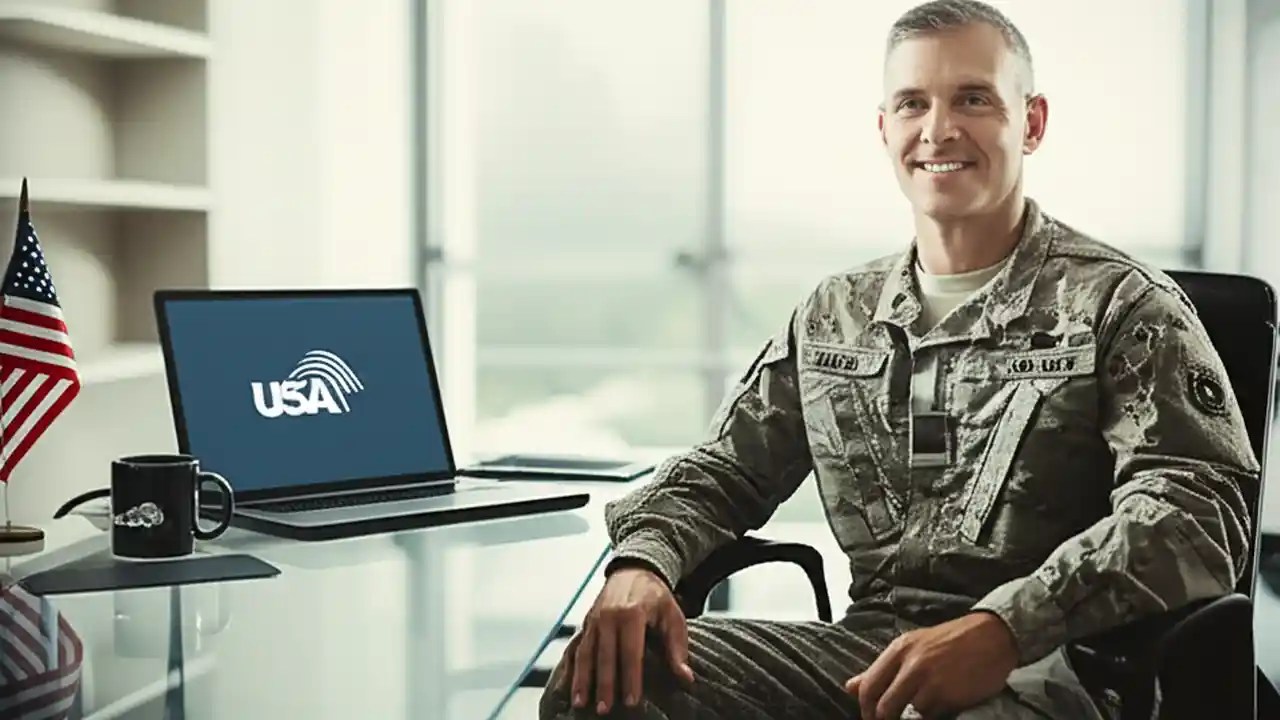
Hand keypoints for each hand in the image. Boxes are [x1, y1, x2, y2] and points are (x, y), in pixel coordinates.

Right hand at [553, 566, 695, 714]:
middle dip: (604, 684)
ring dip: (582, 679)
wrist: (633, 571)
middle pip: (605, 656)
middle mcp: (608, 616)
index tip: (632, 701)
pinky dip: (571, 667)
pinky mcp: (585, 623)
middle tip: (604, 709)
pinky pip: (575, 647)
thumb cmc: (656, 597)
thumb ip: (677, 649)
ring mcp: (593, 619)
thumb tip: (686, 678)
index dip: (631, 678)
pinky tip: (568, 686)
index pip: (631, 652)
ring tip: (580, 703)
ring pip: (585, 653)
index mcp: (632, 613)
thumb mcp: (673, 617)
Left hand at [844, 611, 1017, 719]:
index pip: (868, 687)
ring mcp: (929, 680)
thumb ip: (882, 668)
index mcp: (898, 650)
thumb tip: (850, 687)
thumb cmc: (952, 640)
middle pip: (883, 707)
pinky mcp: (948, 695)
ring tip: (923, 709)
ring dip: (912, 718)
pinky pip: (931, 716)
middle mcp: (910, 664)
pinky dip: (932, 716)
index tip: (871, 718)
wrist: (992, 635)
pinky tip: (941, 706)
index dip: (866, 709)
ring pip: (907, 714)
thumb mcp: (913, 646)